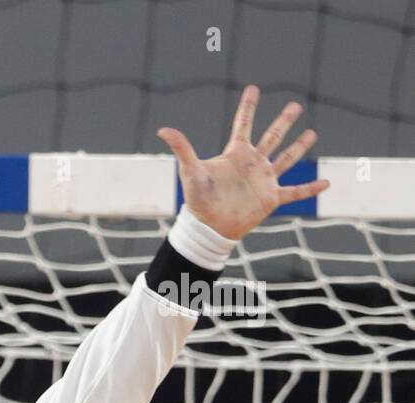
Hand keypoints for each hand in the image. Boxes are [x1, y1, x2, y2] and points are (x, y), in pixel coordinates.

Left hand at [157, 84, 328, 241]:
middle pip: (272, 137)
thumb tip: (162, 129)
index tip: (253, 88)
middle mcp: (252, 163)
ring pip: (286, 159)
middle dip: (283, 121)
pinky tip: (326, 183)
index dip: (248, 107)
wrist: (209, 227)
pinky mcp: (272, 198)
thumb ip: (182, 149)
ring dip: (300, 147)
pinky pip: (295, 191)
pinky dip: (310, 188)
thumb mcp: (191, 171)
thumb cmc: (198, 200)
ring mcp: (264, 179)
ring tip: (312, 133)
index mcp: (236, 154)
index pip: (243, 124)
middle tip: (295, 105)